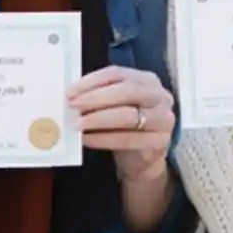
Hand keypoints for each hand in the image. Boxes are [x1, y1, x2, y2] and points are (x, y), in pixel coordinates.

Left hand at [67, 66, 174, 182]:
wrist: (142, 158)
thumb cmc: (125, 126)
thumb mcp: (116, 105)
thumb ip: (100, 96)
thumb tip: (71, 95)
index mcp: (147, 79)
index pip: (117, 74)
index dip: (92, 81)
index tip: (70, 91)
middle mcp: (159, 96)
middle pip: (126, 91)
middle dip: (95, 98)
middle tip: (73, 106)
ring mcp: (163, 119)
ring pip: (127, 116)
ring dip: (98, 119)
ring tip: (77, 124)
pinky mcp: (159, 142)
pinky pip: (128, 139)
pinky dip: (103, 139)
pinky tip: (87, 139)